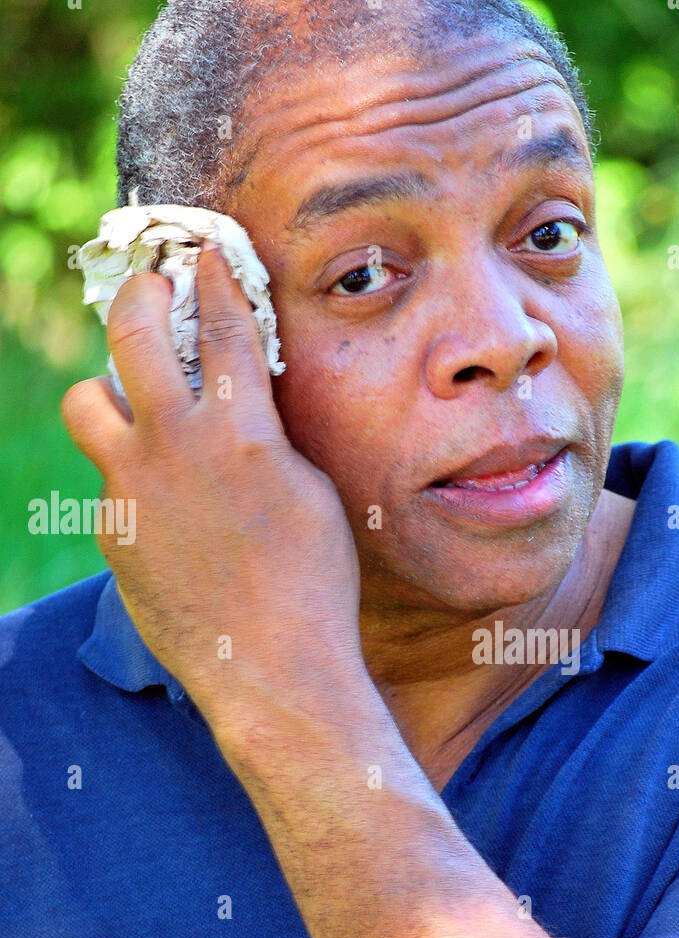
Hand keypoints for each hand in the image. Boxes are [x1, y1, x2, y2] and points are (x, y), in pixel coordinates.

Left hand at [61, 241, 363, 733]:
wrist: (270, 667)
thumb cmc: (314, 583)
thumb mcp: (312, 493)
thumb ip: (268, 438)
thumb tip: (240, 411)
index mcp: (240, 428)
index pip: (222, 323)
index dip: (214, 277)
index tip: (204, 253)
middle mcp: (174, 443)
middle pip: (133, 332)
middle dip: (142, 293)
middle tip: (151, 287)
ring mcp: (131, 485)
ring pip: (87, 401)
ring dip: (109, 390)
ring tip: (134, 404)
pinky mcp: (110, 528)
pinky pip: (108, 478)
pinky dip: (131, 475)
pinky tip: (168, 510)